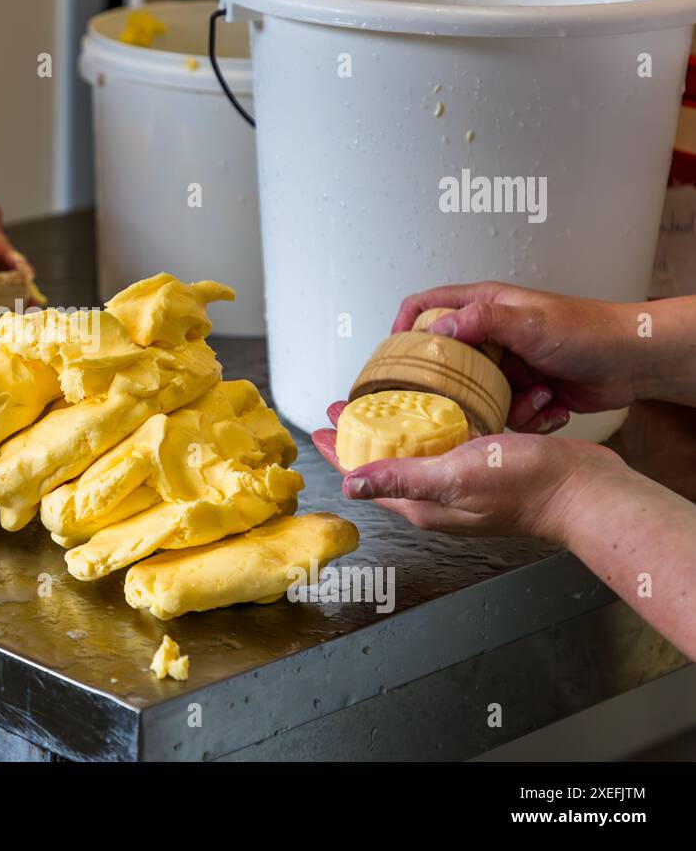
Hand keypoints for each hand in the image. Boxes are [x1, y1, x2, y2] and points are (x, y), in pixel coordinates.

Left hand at [312, 400, 625, 542]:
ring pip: (416, 453)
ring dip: (395, 429)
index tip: (321, 425)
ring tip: (381, 403)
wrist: (587, 491)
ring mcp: (463, 485)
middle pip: (386, 463)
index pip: (366, 476)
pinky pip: (447, 445)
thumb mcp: (453, 476)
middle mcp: (438, 498)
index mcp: (423, 504)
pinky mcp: (486, 469)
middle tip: (344, 406)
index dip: (341, 451)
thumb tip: (348, 485)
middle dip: (362, 436)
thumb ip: (400, 479)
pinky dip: (431, 426)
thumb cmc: (527, 486)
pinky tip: (434, 407)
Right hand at [392, 282, 639, 432]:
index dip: (404, 326)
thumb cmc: (589, 331)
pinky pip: (503, 411)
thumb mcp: (530, 322)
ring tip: (532, 396)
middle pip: (443, 359)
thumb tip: (437, 327)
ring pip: (473, 393)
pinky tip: (549, 405)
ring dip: (500, 404)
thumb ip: (482, 320)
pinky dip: (526, 415)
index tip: (395, 356)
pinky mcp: (521, 390)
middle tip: (451, 400)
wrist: (633, 362)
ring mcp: (504, 364)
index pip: (426, 306)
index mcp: (484, 306)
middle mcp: (489, 334)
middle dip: (450, 384)